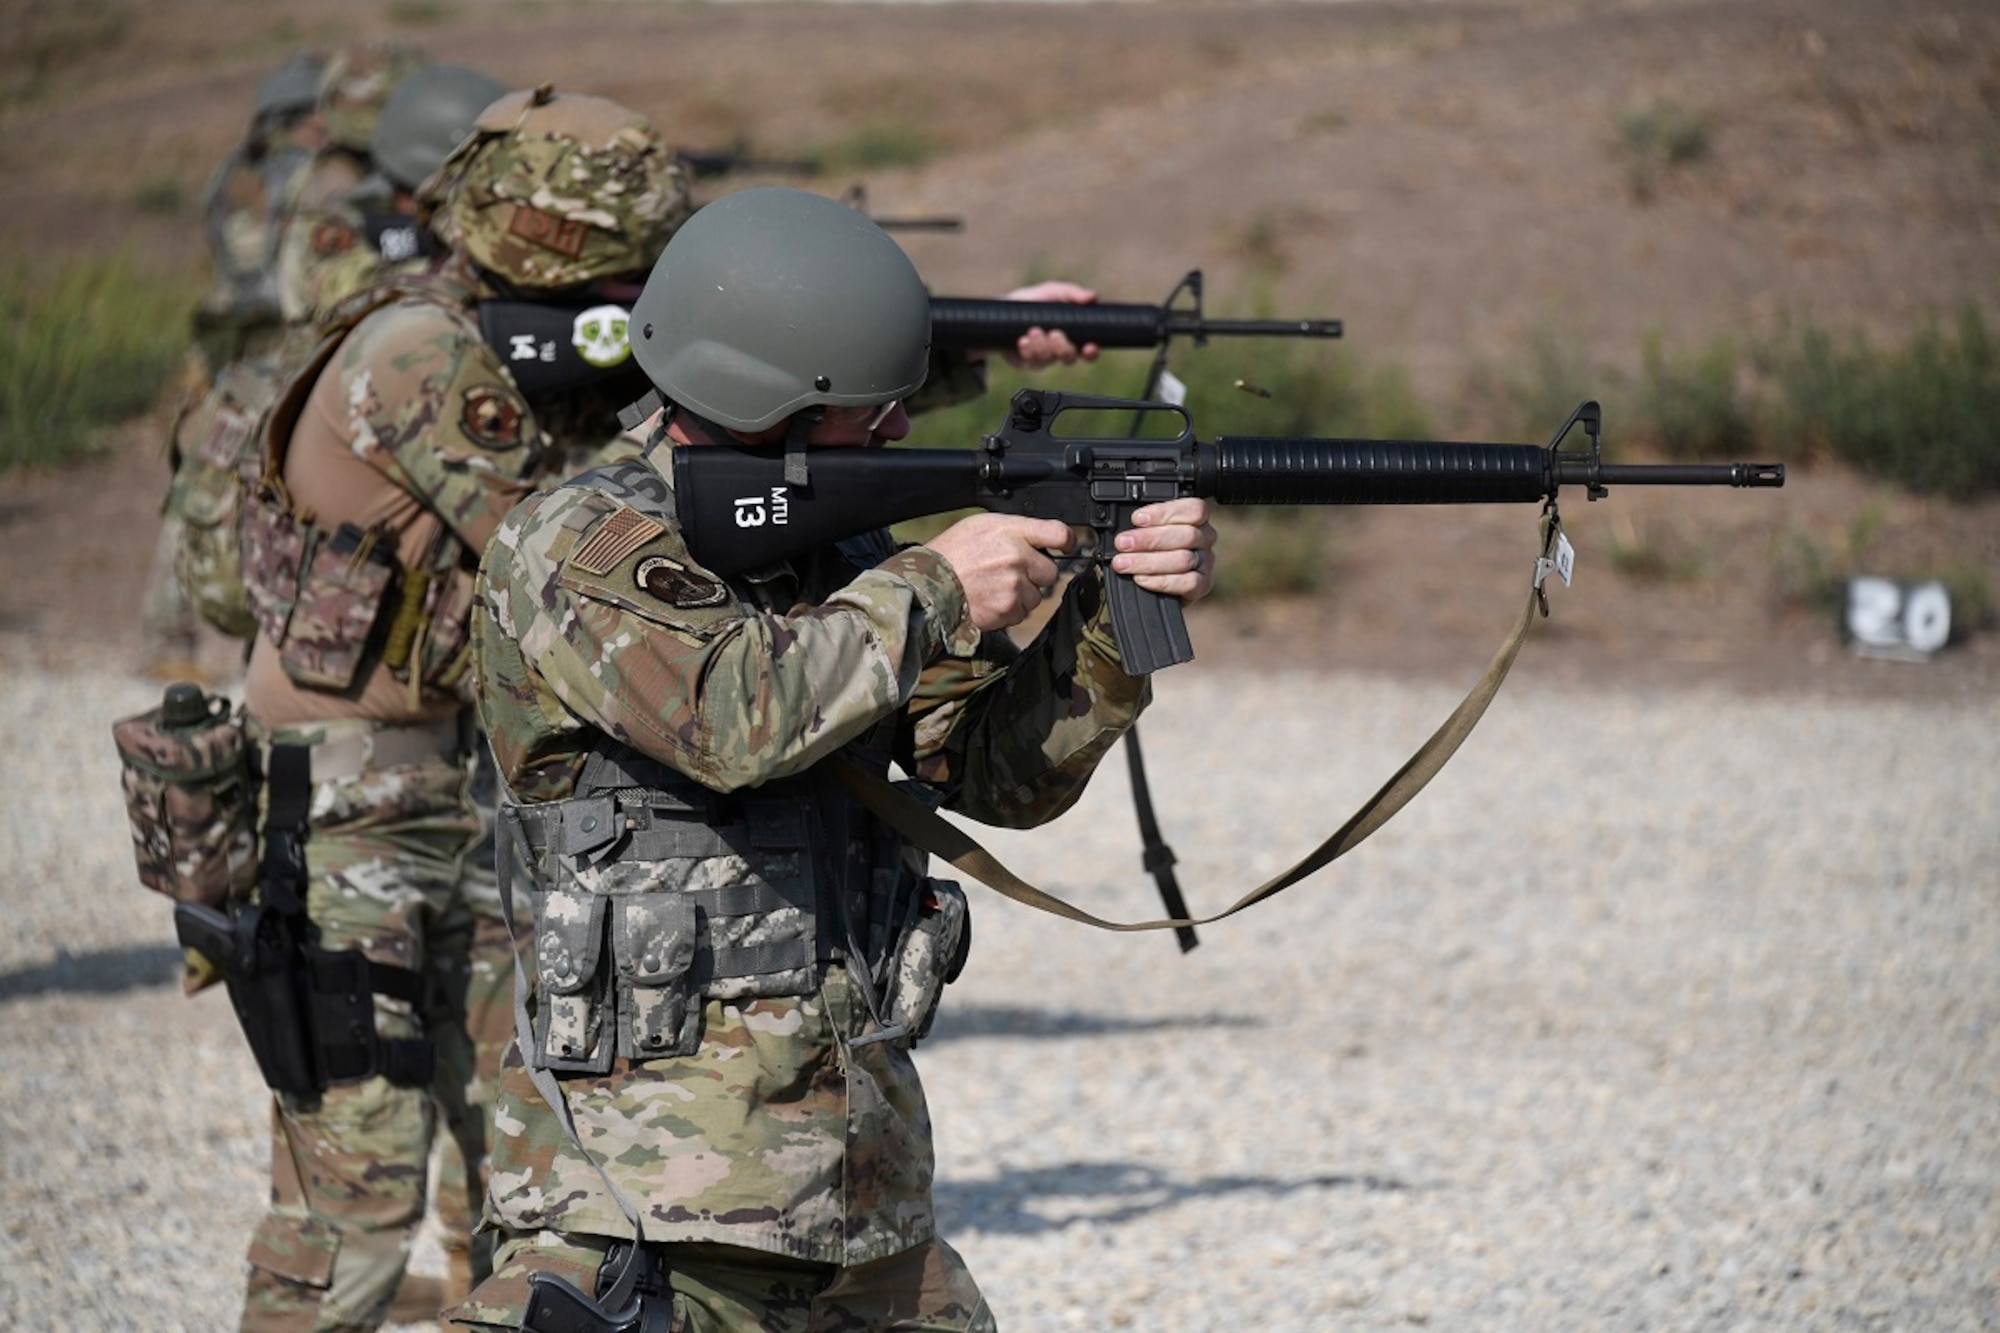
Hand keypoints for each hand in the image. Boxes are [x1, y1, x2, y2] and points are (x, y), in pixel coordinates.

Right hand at [925, 514, 1076, 631]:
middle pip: (1050, 571)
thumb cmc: (951, 553)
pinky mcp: (1008, 610)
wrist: (928, 583)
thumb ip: (1014, 530)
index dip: (1067, 541)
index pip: (1058, 533)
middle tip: (1011, 574)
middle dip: (1035, 575)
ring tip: (994, 588)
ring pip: (1036, 596)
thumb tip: (1038, 540)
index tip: (1066, 546)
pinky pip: (1021, 614)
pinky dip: (1009, 611)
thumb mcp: (980, 525)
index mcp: (1011, 531)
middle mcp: (1017, 557)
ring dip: (1021, 596)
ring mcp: (1014, 585)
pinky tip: (989, 601)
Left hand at [1000, 280, 1100, 369]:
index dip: (1091, 353)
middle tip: (1054, 334)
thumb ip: (1072, 293)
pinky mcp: (1026, 362)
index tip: (1089, 346)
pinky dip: (1028, 350)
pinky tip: (1022, 340)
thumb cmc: (1034, 299)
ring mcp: (1043, 357)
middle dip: (1063, 348)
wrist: (1005, 307)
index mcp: (1072, 335)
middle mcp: (1059, 349)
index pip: (1087, 351)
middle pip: (1069, 358)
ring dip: (1042, 346)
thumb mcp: (1053, 291)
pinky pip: (1030, 362)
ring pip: (1049, 359)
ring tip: (1033, 330)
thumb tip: (1093, 296)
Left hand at [1110, 498, 1216, 603]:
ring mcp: (1206, 562)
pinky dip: (1160, 581)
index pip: (1193, 509)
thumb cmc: (1153, 551)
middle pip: (1186, 534)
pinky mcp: (1203, 585)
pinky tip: (1141, 579)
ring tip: (1123, 563)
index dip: (1164, 512)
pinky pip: (1187, 583)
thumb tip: (1123, 530)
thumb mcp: (1148, 531)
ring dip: (1148, 562)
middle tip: (1122, 544)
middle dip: (1149, 539)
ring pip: (1184, 559)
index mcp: (1197, 518)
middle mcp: (1205, 538)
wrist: (1159, 588)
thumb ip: (1142, 526)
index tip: (1137, 518)